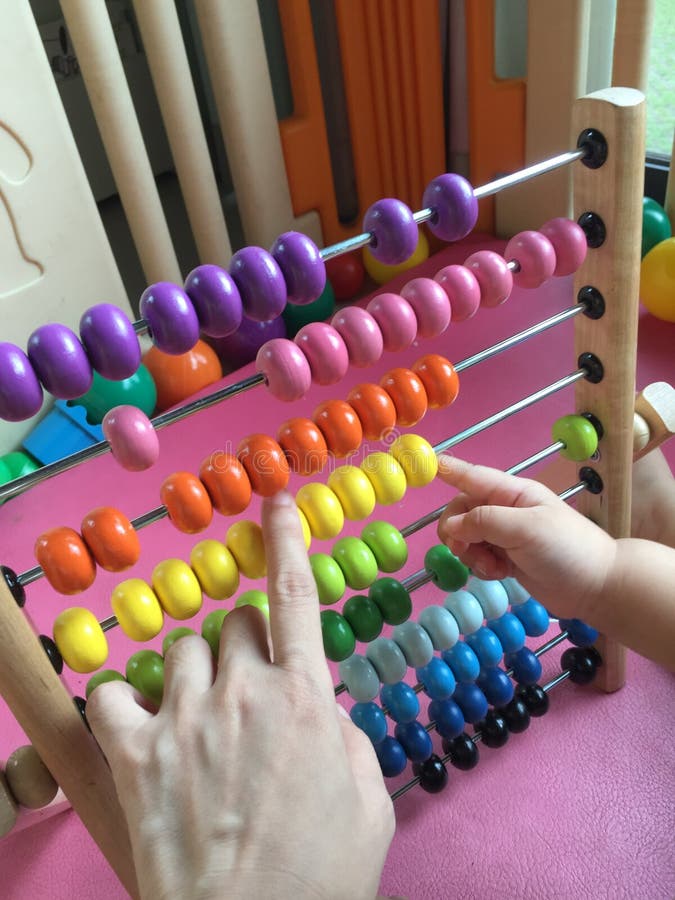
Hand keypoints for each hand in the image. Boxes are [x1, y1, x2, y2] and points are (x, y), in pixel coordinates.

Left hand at [87, 491, 393, 899]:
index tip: (275, 499)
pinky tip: (137, 720)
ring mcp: (184, 719)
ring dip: (195, 672)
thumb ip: (346, 735)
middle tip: (250, 691)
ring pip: (183, 650)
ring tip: (200, 715)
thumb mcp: (369, 799)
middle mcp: (243, 693)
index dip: (286, 539)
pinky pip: (113, 695)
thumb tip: (321, 709)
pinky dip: (123, 700)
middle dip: (247, 645)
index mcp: (304, 698)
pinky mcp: (136, 754)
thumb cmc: (323, 873)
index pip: (295, 595)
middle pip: (237, 622)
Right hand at [436, 455, 615, 620]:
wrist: (596, 587)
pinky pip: (477, 557)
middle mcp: (505, 510)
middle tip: (461, 550)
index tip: (423, 465)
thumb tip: (452, 526)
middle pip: (461, 511)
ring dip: (469, 553)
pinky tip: (499, 574)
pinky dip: (481, 567)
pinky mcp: (506, 558)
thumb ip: (485, 522)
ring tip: (490, 566)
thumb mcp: (526, 529)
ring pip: (466, 537)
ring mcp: (505, 535)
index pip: (472, 476)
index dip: (448, 470)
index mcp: (512, 492)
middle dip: (456, 530)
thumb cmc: (566, 549)